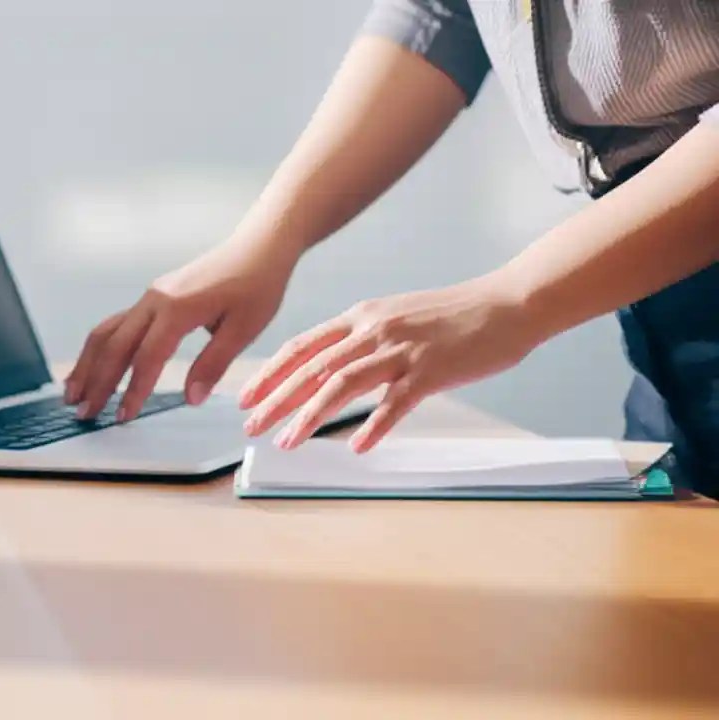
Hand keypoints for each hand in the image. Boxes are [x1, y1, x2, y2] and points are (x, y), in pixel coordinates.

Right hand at [66, 239, 295, 420]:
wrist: (258, 247)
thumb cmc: (256, 286)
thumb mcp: (244, 329)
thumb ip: (214, 363)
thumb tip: (191, 398)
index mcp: (177, 309)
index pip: (146, 357)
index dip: (133, 390)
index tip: (123, 417)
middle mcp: (155, 300)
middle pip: (115, 345)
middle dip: (97, 381)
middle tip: (83, 413)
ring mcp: (151, 296)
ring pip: (107, 331)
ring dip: (88, 362)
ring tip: (72, 392)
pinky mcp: (153, 296)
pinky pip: (117, 323)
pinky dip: (100, 347)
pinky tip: (93, 365)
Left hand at [238, 276, 543, 451]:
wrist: (508, 302)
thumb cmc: (454, 315)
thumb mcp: (395, 316)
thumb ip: (363, 337)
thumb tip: (331, 364)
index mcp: (361, 316)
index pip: (301, 346)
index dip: (269, 373)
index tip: (244, 397)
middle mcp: (374, 330)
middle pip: (312, 368)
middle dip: (275, 399)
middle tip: (250, 426)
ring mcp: (402, 350)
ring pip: (341, 385)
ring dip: (309, 416)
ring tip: (287, 442)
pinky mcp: (432, 371)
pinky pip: (395, 403)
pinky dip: (373, 426)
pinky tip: (356, 447)